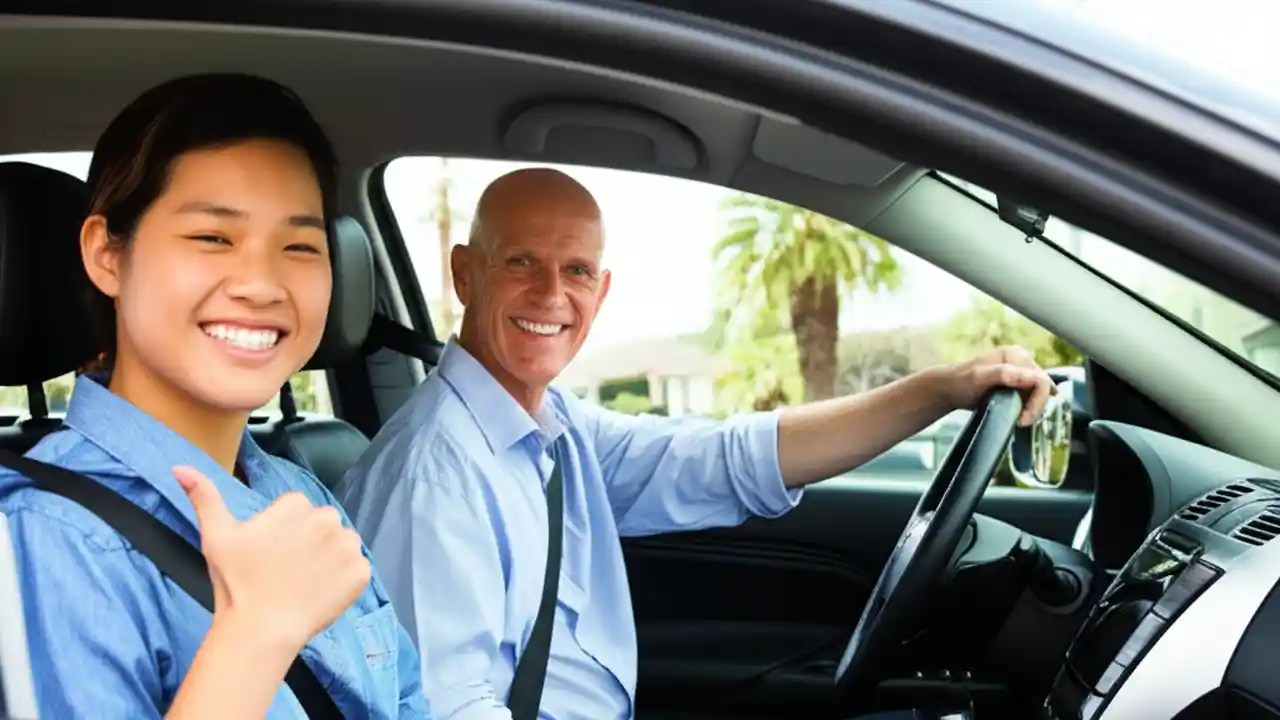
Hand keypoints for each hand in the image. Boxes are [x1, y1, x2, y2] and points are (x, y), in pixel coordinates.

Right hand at [174, 466, 370, 653]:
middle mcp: (327, 519)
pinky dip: (343, 580)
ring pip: (341, 544)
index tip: (269, 553)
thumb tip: (180, 467)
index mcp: (296, 505)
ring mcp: (347, 546)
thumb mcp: (216, 535)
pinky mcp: (360, 572)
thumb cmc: (236, 583)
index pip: (297, 508)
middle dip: (308, 541)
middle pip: (322, 524)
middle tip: (284, 569)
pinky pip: (356, 569)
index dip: (282, 532)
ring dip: (328, 558)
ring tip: (302, 581)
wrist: (261, 630)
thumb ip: (204, 497)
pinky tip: (320, 592)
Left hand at [941, 345, 1055, 425]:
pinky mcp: (1019, 383)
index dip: (1037, 403)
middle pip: (1044, 387)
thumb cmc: (960, 382)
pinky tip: (1020, 414)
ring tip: (1017, 418)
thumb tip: (1024, 376)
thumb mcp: (978, 378)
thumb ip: (1000, 374)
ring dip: (1033, 409)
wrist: (949, 388)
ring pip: (1040, 394)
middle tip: (1020, 422)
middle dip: (1035, 407)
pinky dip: (1030, 407)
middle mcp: (1021, 360)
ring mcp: (1021, 371)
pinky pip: (1034, 396)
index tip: (1022, 419)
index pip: (1041, 380)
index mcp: (1016, 354)